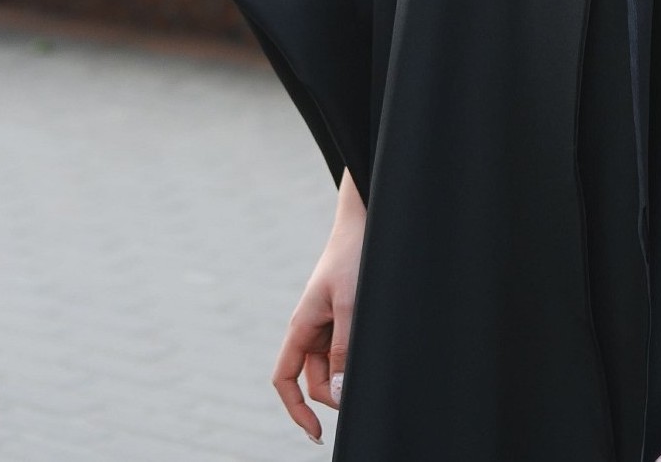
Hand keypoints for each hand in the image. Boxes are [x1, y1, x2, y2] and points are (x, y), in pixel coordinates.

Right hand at [273, 172, 365, 444]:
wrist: (366, 225)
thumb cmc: (354, 259)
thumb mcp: (350, 305)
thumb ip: (343, 349)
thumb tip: (337, 393)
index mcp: (301, 327)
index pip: (285, 379)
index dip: (296, 410)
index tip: (317, 434)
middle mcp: (311, 329)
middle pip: (315, 380)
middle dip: (335, 395)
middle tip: (365, 394)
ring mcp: (328, 325)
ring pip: (335, 368)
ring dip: (350, 376)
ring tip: (372, 358)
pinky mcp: (345, 319)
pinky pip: (347, 351)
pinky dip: (358, 361)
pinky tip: (375, 354)